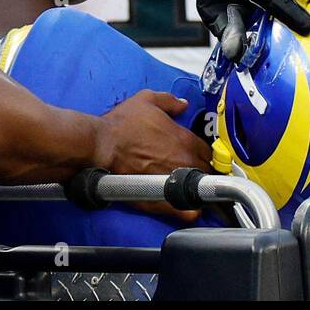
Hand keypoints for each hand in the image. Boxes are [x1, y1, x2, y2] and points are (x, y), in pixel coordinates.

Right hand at [94, 90, 211, 220]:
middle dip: (202, 170)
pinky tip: (190, 209)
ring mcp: (174, 181)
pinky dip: (191, 210)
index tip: (199, 156)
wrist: (101, 145)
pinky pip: (186, 209)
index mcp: (184, 139)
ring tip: (189, 188)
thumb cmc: (121, 124)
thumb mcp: (147, 100)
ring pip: (197, 188)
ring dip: (197, 188)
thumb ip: (169, 101)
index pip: (208, 151)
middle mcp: (184, 161)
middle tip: (193, 170)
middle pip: (205, 170)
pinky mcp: (161, 198)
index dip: (204, 153)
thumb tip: (183, 104)